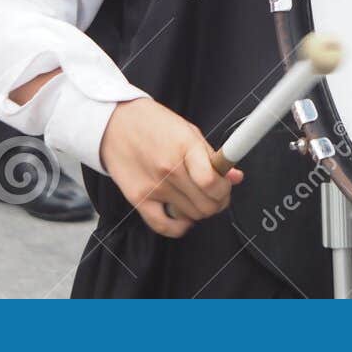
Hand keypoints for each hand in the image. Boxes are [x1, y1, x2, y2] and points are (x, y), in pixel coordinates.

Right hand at [98, 98, 242, 238]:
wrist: (117, 124)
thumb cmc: (154, 124)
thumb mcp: (189, 132)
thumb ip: (212, 157)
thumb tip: (235, 176)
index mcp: (186, 148)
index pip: (212, 182)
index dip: (225, 188)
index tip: (226, 184)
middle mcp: (169, 169)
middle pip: (206, 204)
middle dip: (218, 202)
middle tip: (216, 194)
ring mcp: (154, 186)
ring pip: (191, 216)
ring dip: (200, 211)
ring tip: (198, 199)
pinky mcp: (138, 199)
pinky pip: (163, 226)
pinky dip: (179, 227)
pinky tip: (183, 217)